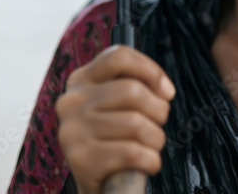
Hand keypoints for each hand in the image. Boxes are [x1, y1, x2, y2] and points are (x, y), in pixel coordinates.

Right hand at [56, 45, 175, 193]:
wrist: (95, 181)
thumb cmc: (113, 138)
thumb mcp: (114, 105)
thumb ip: (133, 85)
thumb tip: (164, 91)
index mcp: (80, 81)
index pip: (119, 57)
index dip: (151, 70)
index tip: (166, 91)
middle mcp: (71, 102)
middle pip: (133, 91)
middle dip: (158, 110)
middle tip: (158, 125)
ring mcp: (73, 130)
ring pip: (136, 124)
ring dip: (156, 139)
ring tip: (151, 147)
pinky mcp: (81, 159)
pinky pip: (133, 152)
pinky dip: (151, 160)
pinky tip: (147, 163)